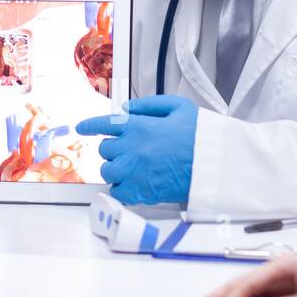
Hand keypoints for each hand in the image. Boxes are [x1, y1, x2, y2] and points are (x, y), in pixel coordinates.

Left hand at [76, 95, 197, 204]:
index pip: (103, 124)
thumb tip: (126, 107)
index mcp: (139, 125)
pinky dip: (122, 188)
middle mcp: (131, 147)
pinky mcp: (139, 191)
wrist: (214, 165)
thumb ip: (149, 104)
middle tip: (129, 151)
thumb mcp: (179, 107)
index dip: (90, 125)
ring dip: (116, 169)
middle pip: (105, 149)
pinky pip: (117, 191)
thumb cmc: (200, 136)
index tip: (82, 128)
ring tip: (132, 168)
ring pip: (107, 170)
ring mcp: (133, 170)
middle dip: (114, 149)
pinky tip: (135, 183)